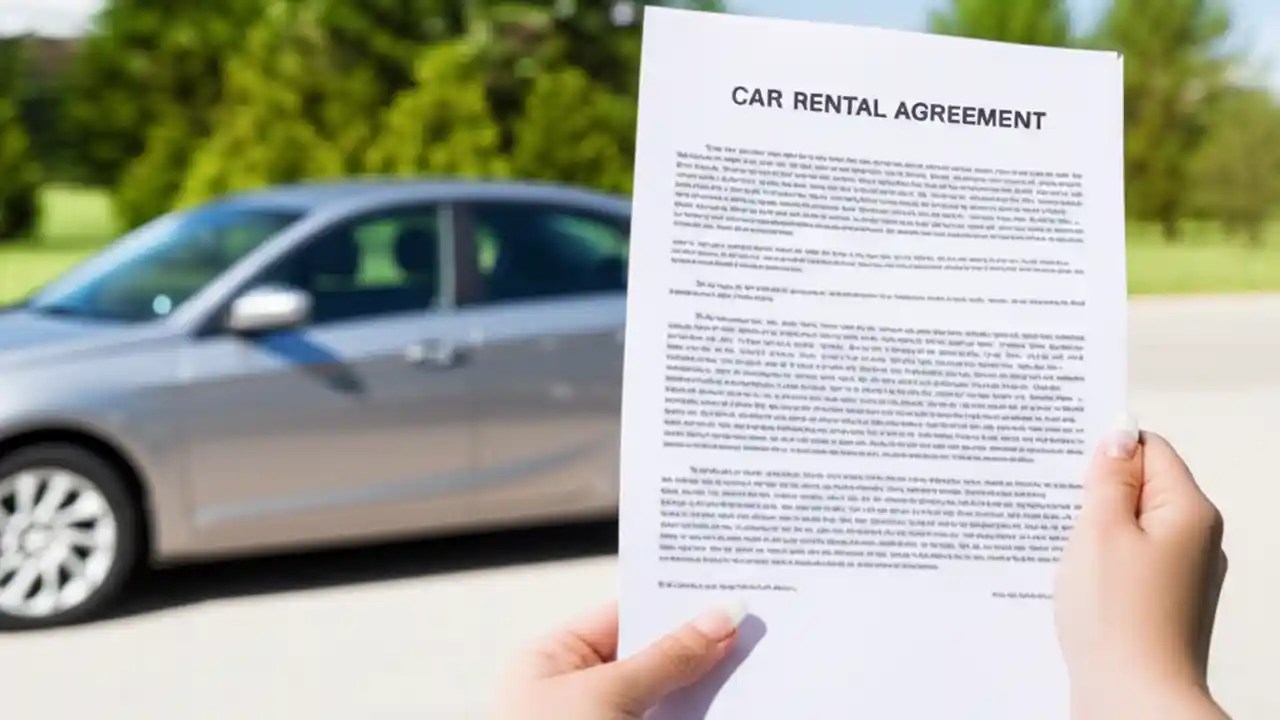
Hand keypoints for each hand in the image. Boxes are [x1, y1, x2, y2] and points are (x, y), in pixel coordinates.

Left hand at [494, 600, 745, 719]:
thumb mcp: (607, 697)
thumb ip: (668, 659)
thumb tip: (720, 619)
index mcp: (550, 660)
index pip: (623, 616)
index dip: (674, 604)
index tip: (728, 594)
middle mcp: (573, 692)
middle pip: (649, 659)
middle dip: (699, 649)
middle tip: (756, 630)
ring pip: (665, 702)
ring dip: (706, 691)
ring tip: (760, 668)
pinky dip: (697, 718)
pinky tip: (740, 706)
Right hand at [1055, 416, 1228, 718]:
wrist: (1133, 701)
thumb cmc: (1118, 619)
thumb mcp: (1101, 530)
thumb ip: (1109, 478)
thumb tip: (1118, 435)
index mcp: (1188, 512)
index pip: (1150, 450)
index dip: (1106, 451)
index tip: (1067, 464)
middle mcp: (1193, 540)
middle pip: (1139, 489)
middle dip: (1093, 494)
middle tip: (1056, 510)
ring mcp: (1177, 575)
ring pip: (1128, 528)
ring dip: (1091, 532)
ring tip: (1063, 552)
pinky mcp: (1158, 603)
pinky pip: (1125, 564)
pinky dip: (1097, 564)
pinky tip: (1073, 581)